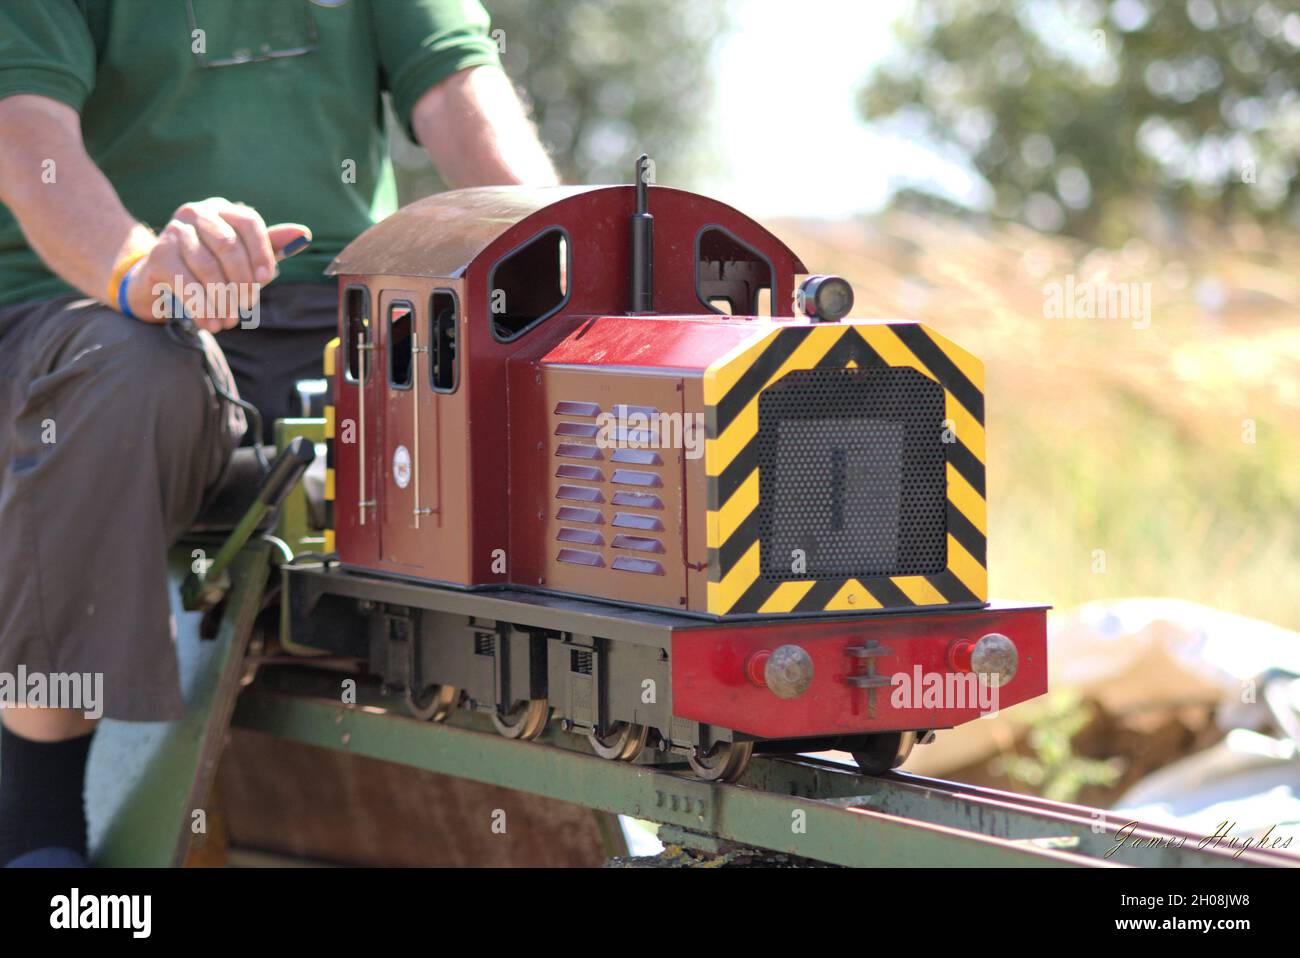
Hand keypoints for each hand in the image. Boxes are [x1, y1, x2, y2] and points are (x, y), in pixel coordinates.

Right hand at [125, 198, 309, 331]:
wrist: (163, 278)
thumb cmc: (214, 265)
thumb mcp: (243, 256)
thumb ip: (271, 246)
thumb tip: (304, 234)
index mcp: (222, 209)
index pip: (248, 222)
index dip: (261, 252)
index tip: (267, 281)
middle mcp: (196, 213)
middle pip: (228, 245)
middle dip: (242, 281)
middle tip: (246, 306)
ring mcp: (173, 231)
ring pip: (207, 267)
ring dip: (222, 300)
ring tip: (230, 321)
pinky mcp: (158, 256)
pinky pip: (185, 283)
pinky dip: (202, 308)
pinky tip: (210, 324)